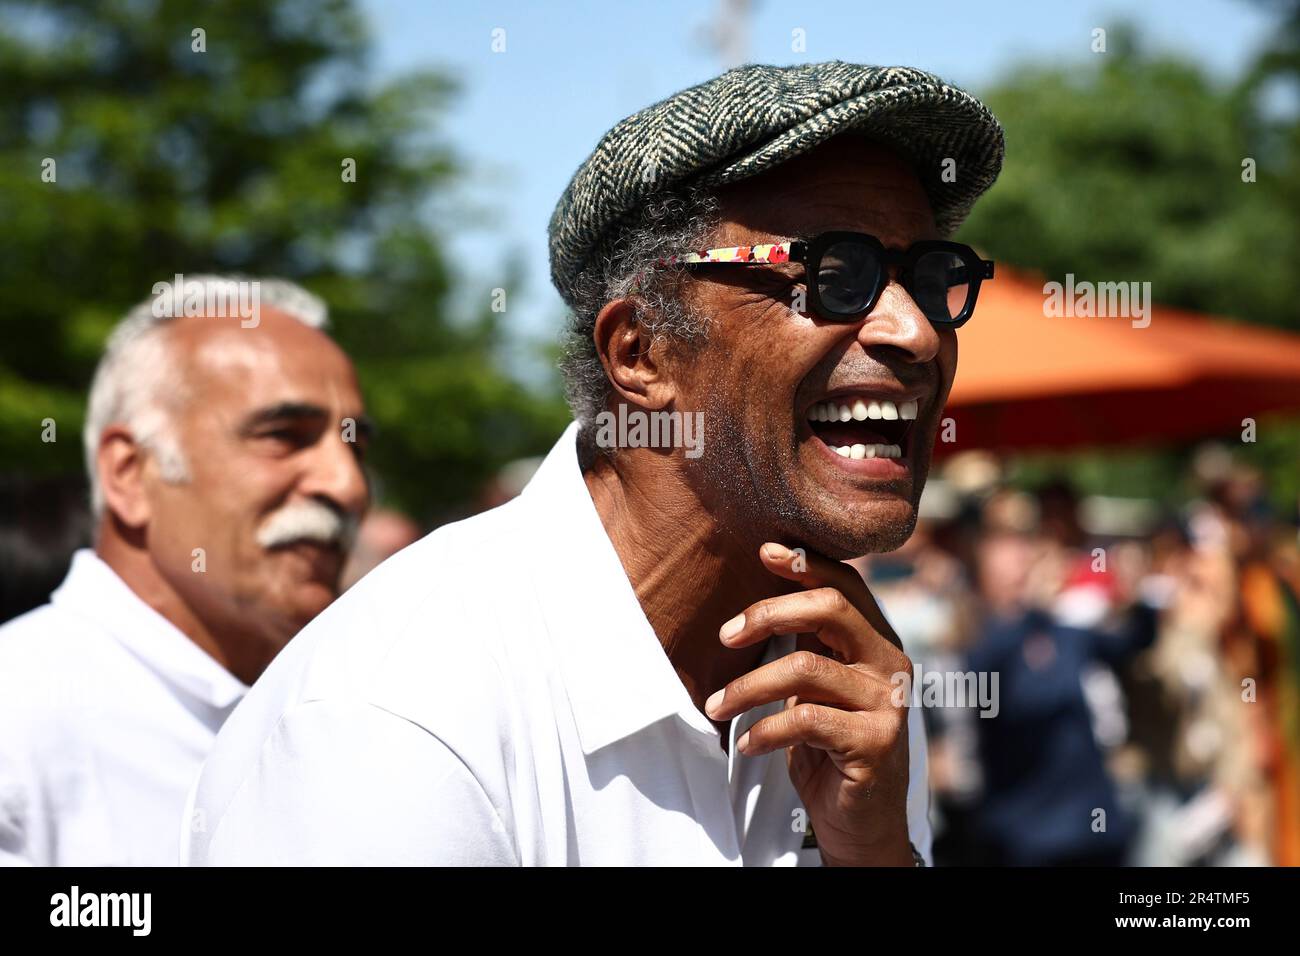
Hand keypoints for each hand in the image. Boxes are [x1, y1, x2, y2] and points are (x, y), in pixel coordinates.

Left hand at [704, 542, 913, 865]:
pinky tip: (746, 742)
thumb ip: (805, 644)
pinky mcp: (875, 743)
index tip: (763, 552)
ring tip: (717, 705)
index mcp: (876, 641)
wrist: (861, 819)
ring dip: (749, 686)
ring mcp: (887, 703)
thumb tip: (755, 603)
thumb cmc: (829, 745)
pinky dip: (765, 729)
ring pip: (806, 668)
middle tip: (725, 636)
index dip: (805, 563)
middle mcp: (890, 664)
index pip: (847, 585)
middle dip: (769, 613)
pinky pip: (806, 720)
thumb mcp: (815, 687)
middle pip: (831, 609)